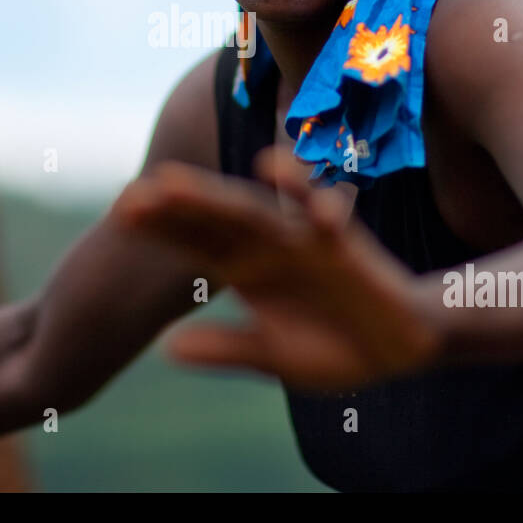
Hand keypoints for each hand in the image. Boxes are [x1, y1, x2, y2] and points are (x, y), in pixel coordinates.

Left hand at [110, 145, 443, 390]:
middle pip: (214, 221)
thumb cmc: (334, 347)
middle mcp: (268, 246)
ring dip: (213, 197)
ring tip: (174, 183)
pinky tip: (270, 166)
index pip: (195, 243)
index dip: (161, 229)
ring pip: (253, 211)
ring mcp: (302, 240)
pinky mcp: (342, 242)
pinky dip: (298, 189)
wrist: (402, 347)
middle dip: (174, 208)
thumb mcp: (274, 356)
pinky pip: (318, 210)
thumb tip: (166, 348)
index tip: (119, 214)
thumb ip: (226, 347)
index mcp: (246, 269)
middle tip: (132, 195)